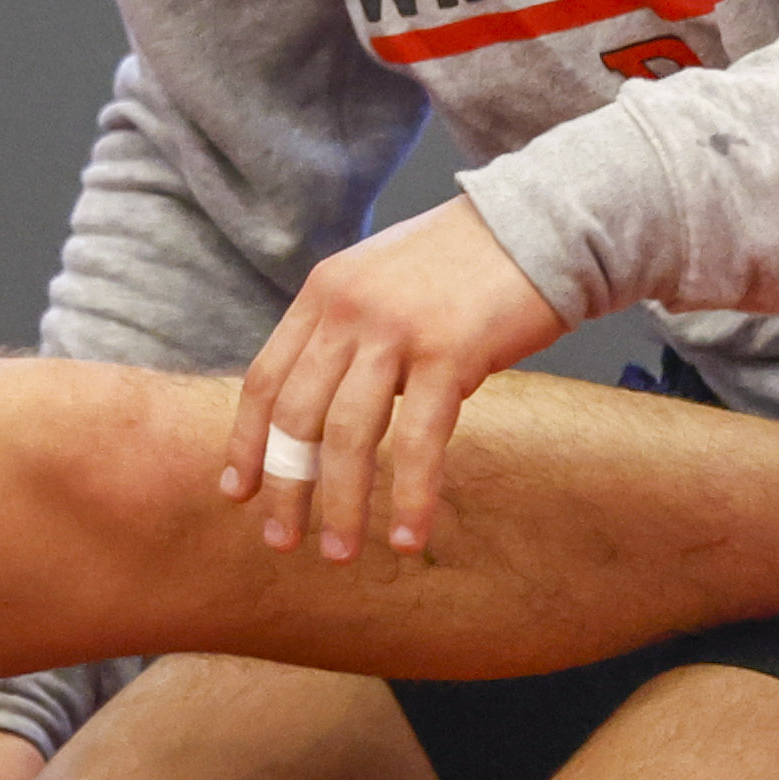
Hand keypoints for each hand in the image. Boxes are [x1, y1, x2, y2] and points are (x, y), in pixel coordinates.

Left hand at [229, 195, 568, 562]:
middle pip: (295, 415)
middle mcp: (347, 308)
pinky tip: (406, 538)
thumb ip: (346, 333)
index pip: (264, 378)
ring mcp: (396, 329)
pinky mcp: (449, 352)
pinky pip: (417, 441)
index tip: (237, 493)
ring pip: (347, 435)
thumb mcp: (382, 282)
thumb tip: (320, 411)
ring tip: (339, 555)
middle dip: (285, 486)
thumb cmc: (465, 265)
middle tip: (282, 544)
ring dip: (339, 505)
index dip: (247, 442)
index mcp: (323, 292)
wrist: (541, 224)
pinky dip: (409, 497)